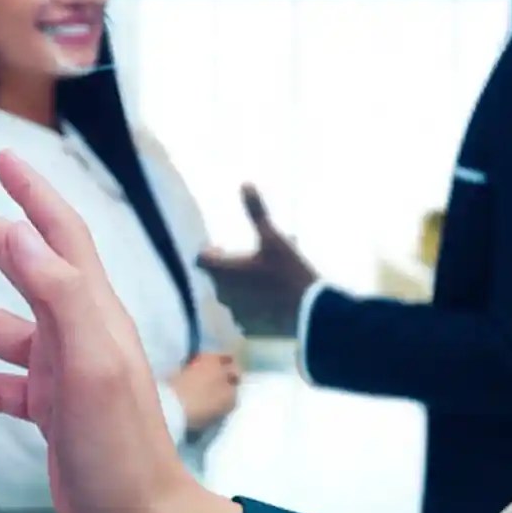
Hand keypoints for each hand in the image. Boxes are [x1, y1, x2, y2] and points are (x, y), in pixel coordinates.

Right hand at [0, 151, 242, 512]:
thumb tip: (24, 235)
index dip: (30, 191)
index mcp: (92, 312)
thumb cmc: (124, 451)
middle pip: (16, 264)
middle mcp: (78, 332)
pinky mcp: (50, 408)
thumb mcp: (92, 364)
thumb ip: (63, 295)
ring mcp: (63, 370)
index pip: (60, 232)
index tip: (0, 158)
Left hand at [197, 184, 317, 336]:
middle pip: (217, 278)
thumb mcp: (273, 238)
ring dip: (241, 286)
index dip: (210, 252)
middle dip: (230, 267)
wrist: (310, 313)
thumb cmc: (288, 271)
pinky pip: (244, 313)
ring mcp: (236, 314)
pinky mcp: (249, 329)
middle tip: (252, 259)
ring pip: (232, 296)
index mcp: (224, 272)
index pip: (201, 259)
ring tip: (266, 279)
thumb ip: (256, 212)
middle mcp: (224, 295)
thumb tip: (245, 183)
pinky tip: (271, 300)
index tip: (225, 246)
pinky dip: (252, 305)